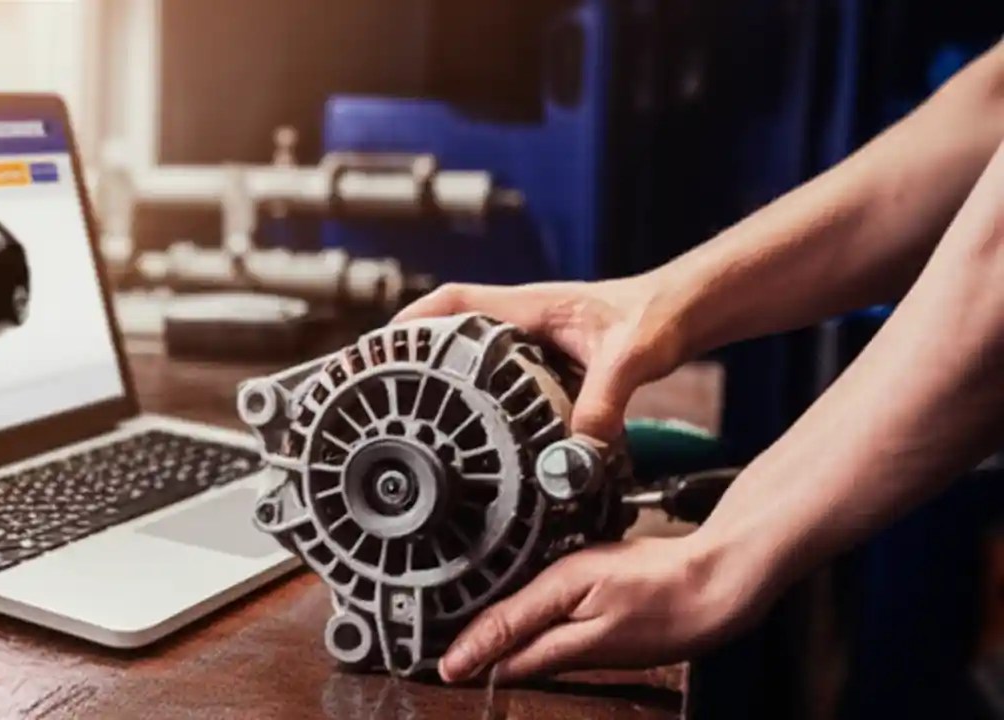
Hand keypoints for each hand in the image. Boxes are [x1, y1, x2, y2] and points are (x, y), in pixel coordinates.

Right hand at [393, 278, 688, 439]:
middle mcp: (526, 320)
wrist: (693, 310)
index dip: (411, 325)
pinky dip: (487, 397)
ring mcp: (538, 340)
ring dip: (449, 377)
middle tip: (388, 391)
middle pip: (451, 331)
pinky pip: (506, 376)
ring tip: (422, 415)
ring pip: (476, 355)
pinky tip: (484, 429)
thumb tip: (577, 451)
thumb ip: (605, 401)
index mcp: (530, 307)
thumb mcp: (632, 356)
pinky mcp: (553, 360)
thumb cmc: (664, 314)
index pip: (453, 303)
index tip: (380, 351)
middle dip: (416, 356)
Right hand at [437, 534, 762, 682]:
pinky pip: (541, 602)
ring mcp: (575, 573)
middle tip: (444, 666)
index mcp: (556, 585)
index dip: (468, 650)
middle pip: (502, 612)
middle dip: (470, 638)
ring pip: (520, 606)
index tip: (445, 671)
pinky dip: (521, 621)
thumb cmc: (672, 608)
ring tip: (468, 654)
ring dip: (492, 629)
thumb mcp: (602, 642)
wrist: (718, 579)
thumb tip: (504, 667)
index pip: (498, 624)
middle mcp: (559, 573)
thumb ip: (546, 653)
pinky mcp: (591, 578)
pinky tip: (518, 634)